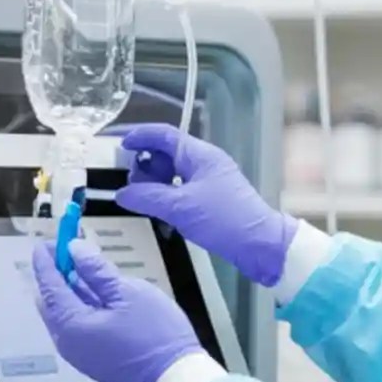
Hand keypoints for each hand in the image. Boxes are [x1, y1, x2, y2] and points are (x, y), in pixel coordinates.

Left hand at [32, 239, 205, 381]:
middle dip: (57, 274)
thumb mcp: (128, 293)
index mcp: (71, 323)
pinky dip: (81, 307)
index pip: (49, 284)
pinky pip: (77, 326)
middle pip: (51, 300)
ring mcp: (79, 353)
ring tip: (88, 270)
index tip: (48, 241)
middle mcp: (67, 341)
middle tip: (71, 252)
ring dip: (71, 290)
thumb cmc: (155, 337)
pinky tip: (98, 295)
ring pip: (64, 313)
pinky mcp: (93, 359)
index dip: (47, 259)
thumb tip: (75, 251)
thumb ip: (97, 271)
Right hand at [119, 124, 298, 287]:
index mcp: (199, 155)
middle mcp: (204, 163)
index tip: (120, 146)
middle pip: (166, 154)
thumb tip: (122, 194)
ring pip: (173, 174)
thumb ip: (147, 198)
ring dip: (155, 184)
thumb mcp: (180, 208)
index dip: (140, 136)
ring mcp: (209, 181)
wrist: (261, 246)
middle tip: (132, 186)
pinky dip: (167, 198)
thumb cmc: (225, 220)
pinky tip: (160, 212)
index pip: (164, 135)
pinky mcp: (211, 200)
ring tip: (144, 201)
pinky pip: (181, 191)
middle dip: (145, 166)